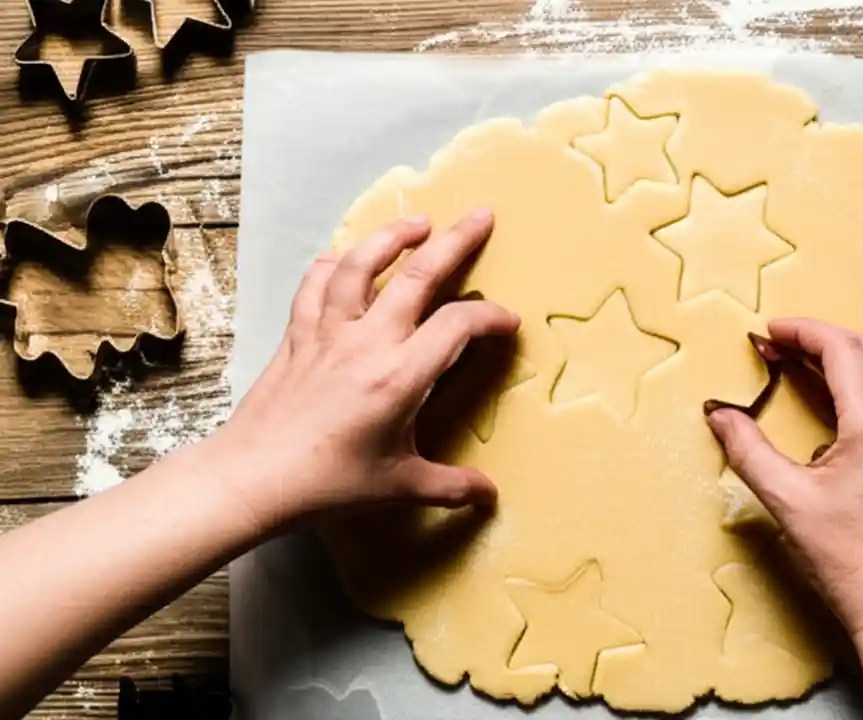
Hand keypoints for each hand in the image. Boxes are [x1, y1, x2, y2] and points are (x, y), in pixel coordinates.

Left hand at [209, 210, 519, 532]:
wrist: (252, 478)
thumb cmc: (328, 484)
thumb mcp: (399, 487)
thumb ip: (450, 486)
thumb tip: (490, 495)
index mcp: (399, 377)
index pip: (457, 326)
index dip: (490, 316)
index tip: (509, 322)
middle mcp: (366, 343)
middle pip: (417, 275)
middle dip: (455, 242)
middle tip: (480, 216)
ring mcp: (328, 334)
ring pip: (361, 266)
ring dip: (391, 237)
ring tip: (416, 221)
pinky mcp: (297, 336)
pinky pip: (315, 286)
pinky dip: (332, 264)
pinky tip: (343, 256)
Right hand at [706, 318, 862, 635]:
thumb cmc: (851, 561)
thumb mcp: (787, 503)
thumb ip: (748, 451)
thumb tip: (719, 415)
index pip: (841, 349)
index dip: (802, 331)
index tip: (770, 332)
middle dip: (825, 337)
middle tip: (783, 348)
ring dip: (854, 351)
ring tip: (812, 364)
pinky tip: (849, 398)